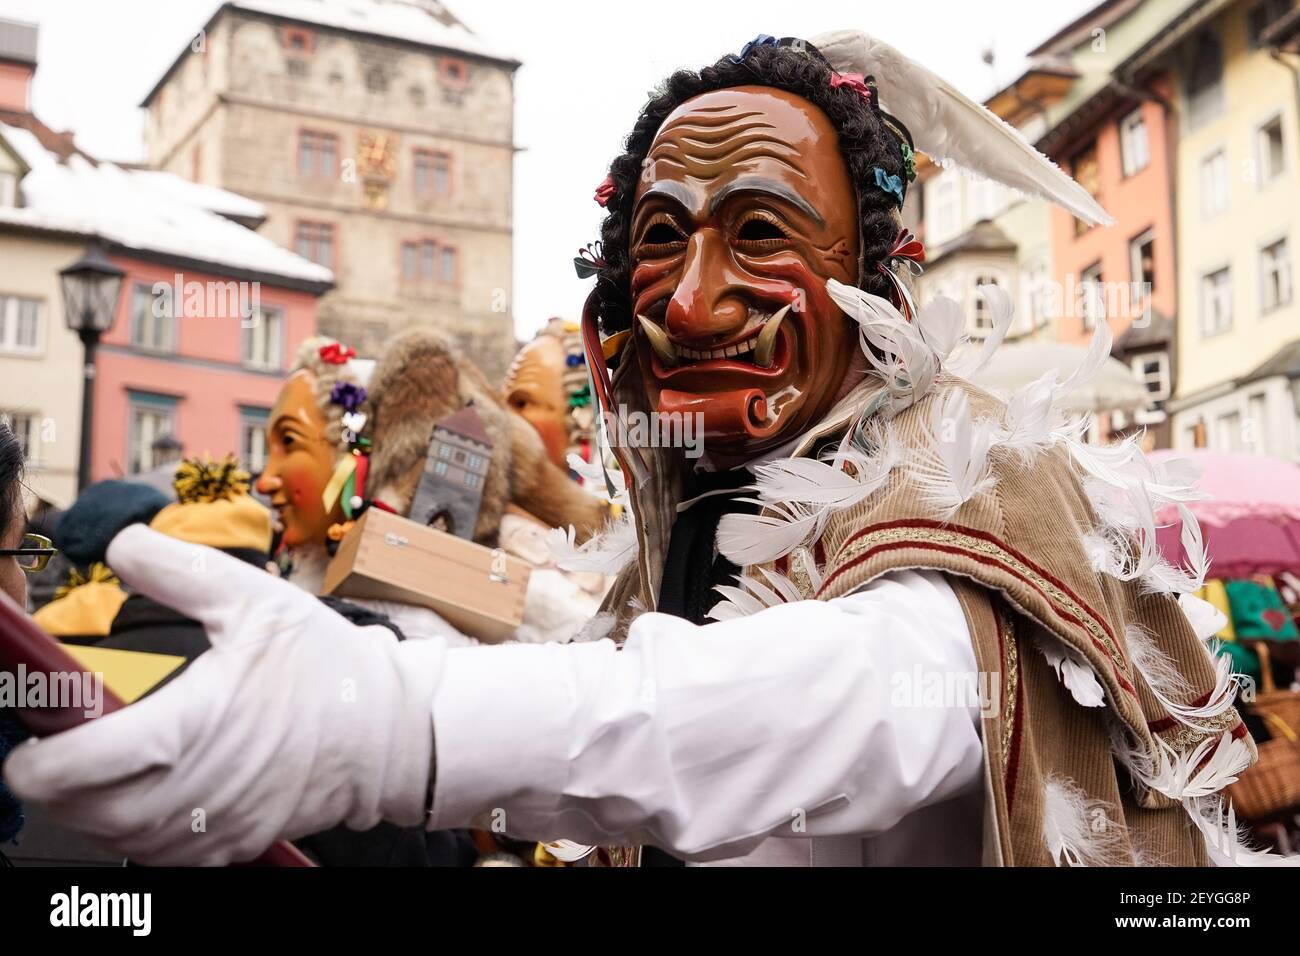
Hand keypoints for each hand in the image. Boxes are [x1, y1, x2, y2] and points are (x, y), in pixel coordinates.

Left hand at [2, 525, 444, 864]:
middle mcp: (198, 787)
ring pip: (121, 840)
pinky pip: (163, 856)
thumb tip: (123, 546)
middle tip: (59, 755)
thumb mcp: (255, 601)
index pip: (81, 766)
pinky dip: (139, 835)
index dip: (38, 764)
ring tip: (103, 773)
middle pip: (90, 812)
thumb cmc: (329, 668)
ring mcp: (217, 824)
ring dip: (97, 812)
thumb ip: (179, 569)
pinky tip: (148, 799)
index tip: (31, 747)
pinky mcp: (236, 842)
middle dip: (60, 788)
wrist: (391, 730)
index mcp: (192, 725)